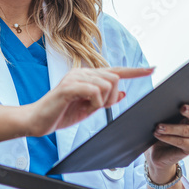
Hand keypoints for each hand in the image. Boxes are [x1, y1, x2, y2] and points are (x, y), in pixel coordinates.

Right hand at [23, 66, 153, 136]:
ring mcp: (75, 78)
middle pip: (114, 78)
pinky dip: (94, 103)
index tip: (152, 68)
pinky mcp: (68, 87)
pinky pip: (94, 91)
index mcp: (87, 76)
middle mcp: (82, 72)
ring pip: (106, 85)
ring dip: (101, 102)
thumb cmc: (60, 114)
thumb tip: (122, 94)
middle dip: (111, 97)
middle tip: (97, 108)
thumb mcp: (88, 108)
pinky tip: (84, 108)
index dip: (135, 71)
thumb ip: (104, 100)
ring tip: (86, 108)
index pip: (115, 71)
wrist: (36, 121)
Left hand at [145, 88, 188, 181]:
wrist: (158, 151)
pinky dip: (168, 138)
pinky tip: (158, 134)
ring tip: (158, 127)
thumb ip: (170, 108)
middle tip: (182, 108)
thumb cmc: (163, 129)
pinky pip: (181, 141)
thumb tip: (163, 99)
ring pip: (186, 130)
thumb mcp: (166, 116)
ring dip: (170, 128)